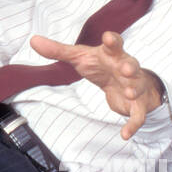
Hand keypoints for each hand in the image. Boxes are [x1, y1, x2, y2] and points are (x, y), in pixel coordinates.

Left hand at [29, 31, 163, 138]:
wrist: (124, 82)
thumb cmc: (101, 65)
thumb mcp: (80, 57)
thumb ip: (59, 50)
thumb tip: (33, 40)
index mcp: (112, 54)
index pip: (115, 43)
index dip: (113, 40)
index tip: (108, 37)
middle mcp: (126, 67)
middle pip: (131, 64)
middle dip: (130, 67)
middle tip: (125, 69)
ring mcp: (134, 85)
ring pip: (138, 87)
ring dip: (134, 89)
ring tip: (129, 93)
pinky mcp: (136, 104)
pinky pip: (138, 115)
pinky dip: (132, 125)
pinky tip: (125, 135)